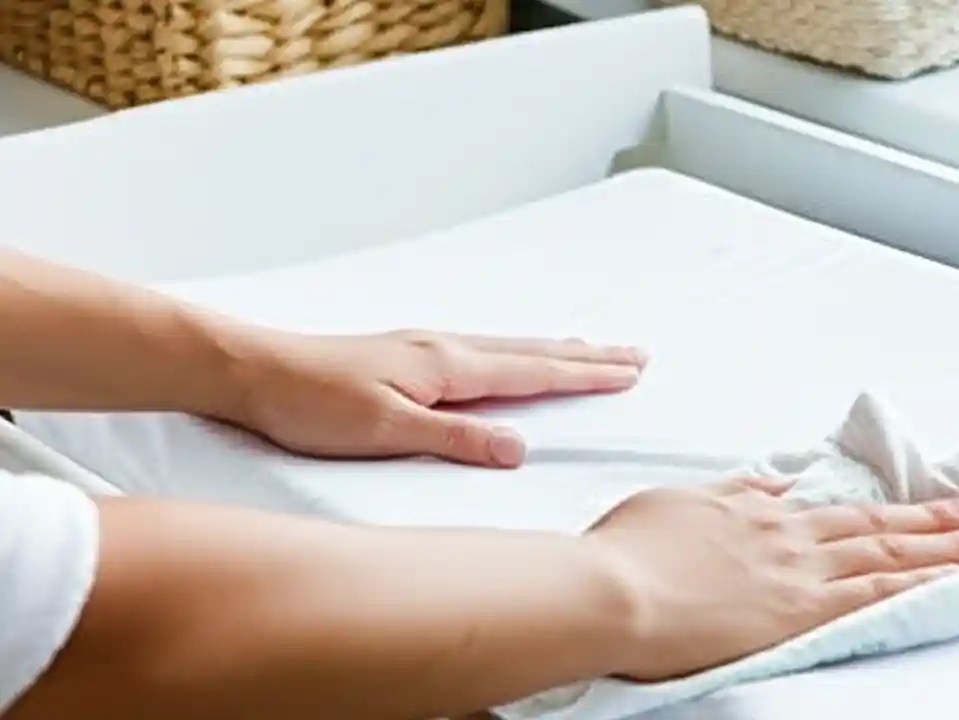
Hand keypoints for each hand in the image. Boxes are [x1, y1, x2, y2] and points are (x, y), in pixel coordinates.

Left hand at [227, 329, 646, 465]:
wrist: (252, 369)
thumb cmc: (310, 402)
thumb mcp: (386, 430)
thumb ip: (454, 438)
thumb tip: (518, 447)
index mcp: (447, 367)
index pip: (532, 372)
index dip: (584, 376)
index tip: (628, 372)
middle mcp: (444, 350)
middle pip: (532, 352)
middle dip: (587, 357)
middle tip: (633, 354)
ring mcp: (426, 349)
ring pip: (510, 348)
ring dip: (557, 350)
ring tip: (590, 350)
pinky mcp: (408, 356)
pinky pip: (484, 350)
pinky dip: (518, 352)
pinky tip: (511, 356)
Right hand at [585, 479, 958, 680]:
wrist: (614, 590)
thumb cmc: (629, 551)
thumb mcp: (677, 504)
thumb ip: (730, 495)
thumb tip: (770, 486)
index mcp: (758, 514)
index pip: (839, 512)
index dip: (887, 510)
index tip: (920, 505)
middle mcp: (789, 538)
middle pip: (877, 529)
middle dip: (934, 522)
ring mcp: (798, 574)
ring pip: (888, 558)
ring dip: (943, 548)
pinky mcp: (798, 612)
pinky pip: (874, 597)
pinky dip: (918, 587)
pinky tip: (949, 583)